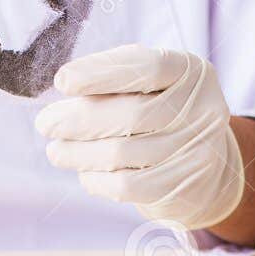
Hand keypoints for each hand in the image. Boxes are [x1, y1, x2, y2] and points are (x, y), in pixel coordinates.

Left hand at [35, 44, 244, 229]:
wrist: (209, 167)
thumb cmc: (164, 110)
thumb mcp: (149, 81)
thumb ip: (114, 73)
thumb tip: (66, 83)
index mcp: (191, 71)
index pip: (147, 67)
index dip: (101, 74)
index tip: (62, 81)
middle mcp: (202, 109)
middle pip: (131, 114)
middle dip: (79, 120)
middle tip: (45, 124)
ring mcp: (197, 151)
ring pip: (122, 152)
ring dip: (78, 153)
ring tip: (56, 151)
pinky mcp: (183, 187)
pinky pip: (127, 185)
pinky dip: (96, 179)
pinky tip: (84, 172)